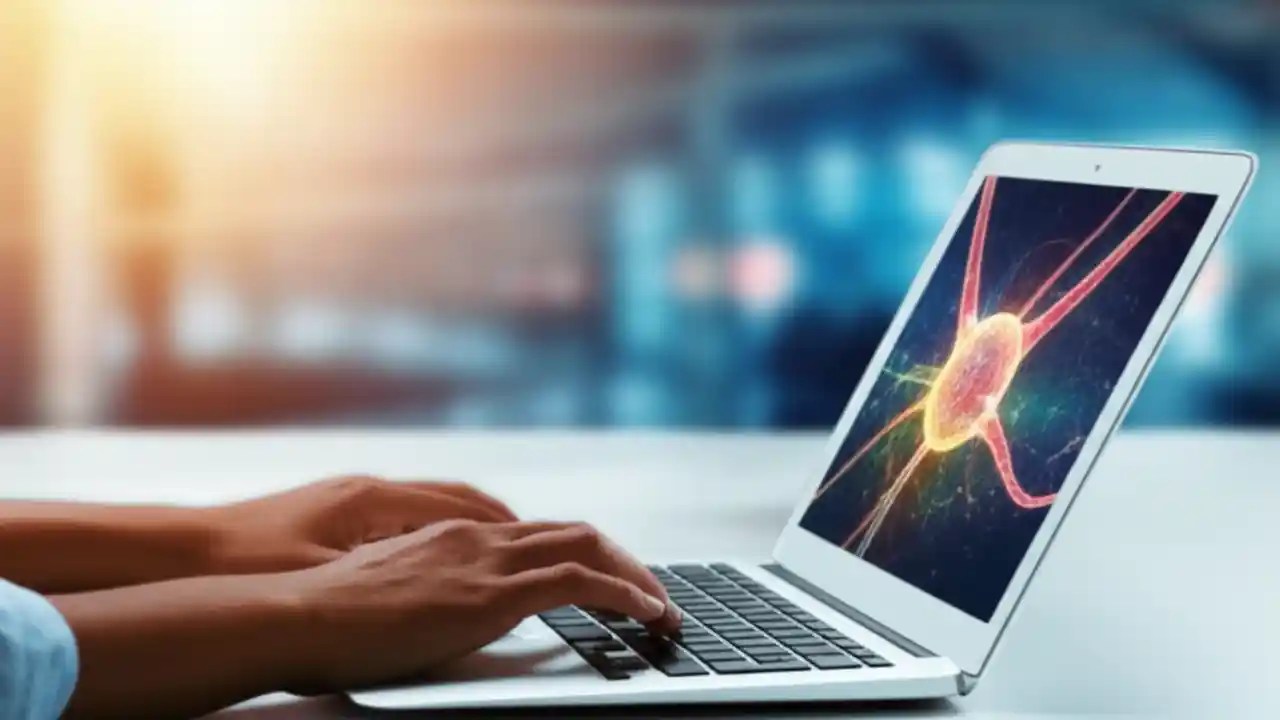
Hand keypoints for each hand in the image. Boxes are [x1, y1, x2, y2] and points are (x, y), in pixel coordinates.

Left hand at [207, 476, 517, 574]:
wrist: (185, 550)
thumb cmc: (251, 562)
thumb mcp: (333, 579)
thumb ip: (394, 577)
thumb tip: (447, 586)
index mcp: (374, 500)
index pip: (462, 504)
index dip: (505, 524)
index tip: (539, 538)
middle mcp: (367, 490)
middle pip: (452, 496)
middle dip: (497, 516)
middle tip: (535, 537)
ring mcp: (348, 498)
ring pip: (426, 504)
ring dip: (465, 521)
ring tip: (496, 544)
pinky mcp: (331, 513)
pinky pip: (401, 515)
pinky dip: (433, 529)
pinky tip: (435, 553)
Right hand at [287, 518, 680, 691]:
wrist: (296, 614)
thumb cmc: (327, 617)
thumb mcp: (388, 596)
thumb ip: (427, 592)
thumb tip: (444, 610)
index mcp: (452, 536)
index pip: (535, 535)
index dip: (579, 553)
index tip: (605, 578)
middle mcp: (476, 537)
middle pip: (572, 531)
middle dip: (620, 560)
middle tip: (648, 591)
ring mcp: (486, 560)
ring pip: (585, 546)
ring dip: (633, 576)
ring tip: (661, 606)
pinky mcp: (492, 593)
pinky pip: (579, 581)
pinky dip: (624, 593)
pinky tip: (647, 613)